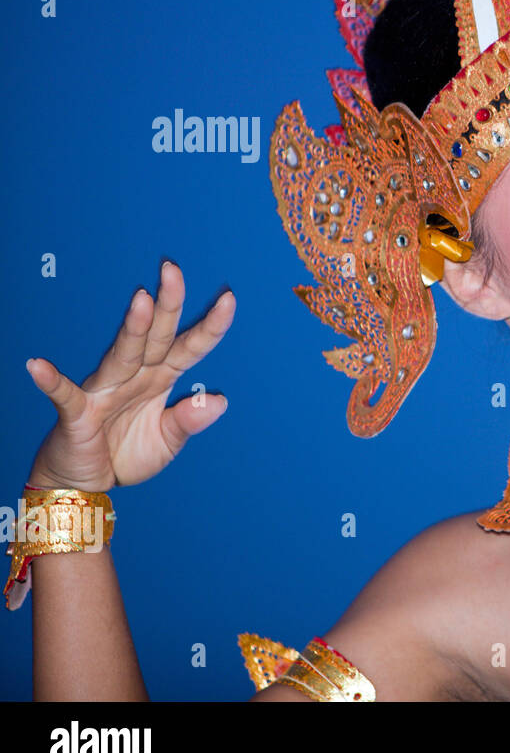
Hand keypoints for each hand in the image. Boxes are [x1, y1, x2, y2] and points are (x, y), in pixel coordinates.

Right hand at [23, 260, 235, 492]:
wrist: (84, 481)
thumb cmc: (124, 454)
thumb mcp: (167, 442)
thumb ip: (188, 420)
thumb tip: (219, 400)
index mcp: (159, 380)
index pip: (189, 347)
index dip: (209, 325)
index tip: (228, 298)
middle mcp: (134, 377)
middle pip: (156, 337)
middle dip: (168, 304)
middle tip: (174, 271)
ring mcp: (104, 392)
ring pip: (122, 355)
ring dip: (133, 329)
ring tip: (142, 300)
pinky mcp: (77, 413)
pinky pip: (64, 395)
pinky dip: (51, 381)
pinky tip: (39, 366)